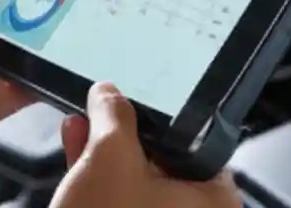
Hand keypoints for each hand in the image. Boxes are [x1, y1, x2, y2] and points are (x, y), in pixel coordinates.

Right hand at [52, 83, 242, 207]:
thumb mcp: (109, 155)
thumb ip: (113, 114)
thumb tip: (109, 94)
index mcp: (215, 200)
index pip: (193, 140)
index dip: (156, 117)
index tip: (129, 101)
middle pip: (162, 161)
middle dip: (122, 134)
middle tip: (100, 111)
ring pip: (137, 183)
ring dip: (105, 153)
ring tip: (79, 126)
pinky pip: (122, 202)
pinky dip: (101, 182)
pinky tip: (76, 153)